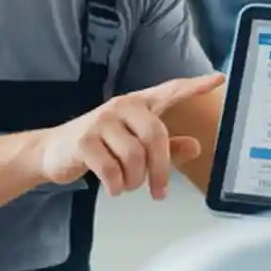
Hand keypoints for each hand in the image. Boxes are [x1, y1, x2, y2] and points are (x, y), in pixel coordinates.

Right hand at [36, 73, 225, 199]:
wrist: (54, 151)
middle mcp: (121, 107)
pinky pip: (111, 170)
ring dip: (134, 181)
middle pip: (155, 135)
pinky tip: (113, 187)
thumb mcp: (135, 145)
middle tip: (159, 192)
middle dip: (161, 170)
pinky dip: (116, 186)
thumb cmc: (100, 145)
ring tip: (127, 185)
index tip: (217, 79)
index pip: (170, 90)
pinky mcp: (84, 140)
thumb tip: (196, 146)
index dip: (194, 86)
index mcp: (138, 104)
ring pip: (134, 157)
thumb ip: (167, 148)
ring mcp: (101, 121)